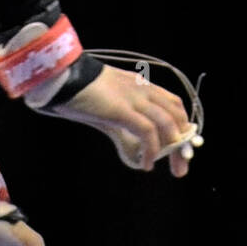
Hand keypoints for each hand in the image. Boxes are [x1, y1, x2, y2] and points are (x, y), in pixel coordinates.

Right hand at [50, 62, 197, 175]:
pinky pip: (146, 131)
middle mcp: (143, 90)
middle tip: (181, 166)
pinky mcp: (122, 109)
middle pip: (176, 116)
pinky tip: (147, 164)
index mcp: (141, 86)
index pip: (174, 105)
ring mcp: (133, 98)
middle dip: (183, 143)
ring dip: (173, 150)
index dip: (183, 127)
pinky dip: (151, 150)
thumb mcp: (109, 107)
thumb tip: (135, 150)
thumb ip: (124, 125)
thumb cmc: (81, 92)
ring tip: (173, 169)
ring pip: (167, 123)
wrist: (63, 77)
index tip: (182, 149)